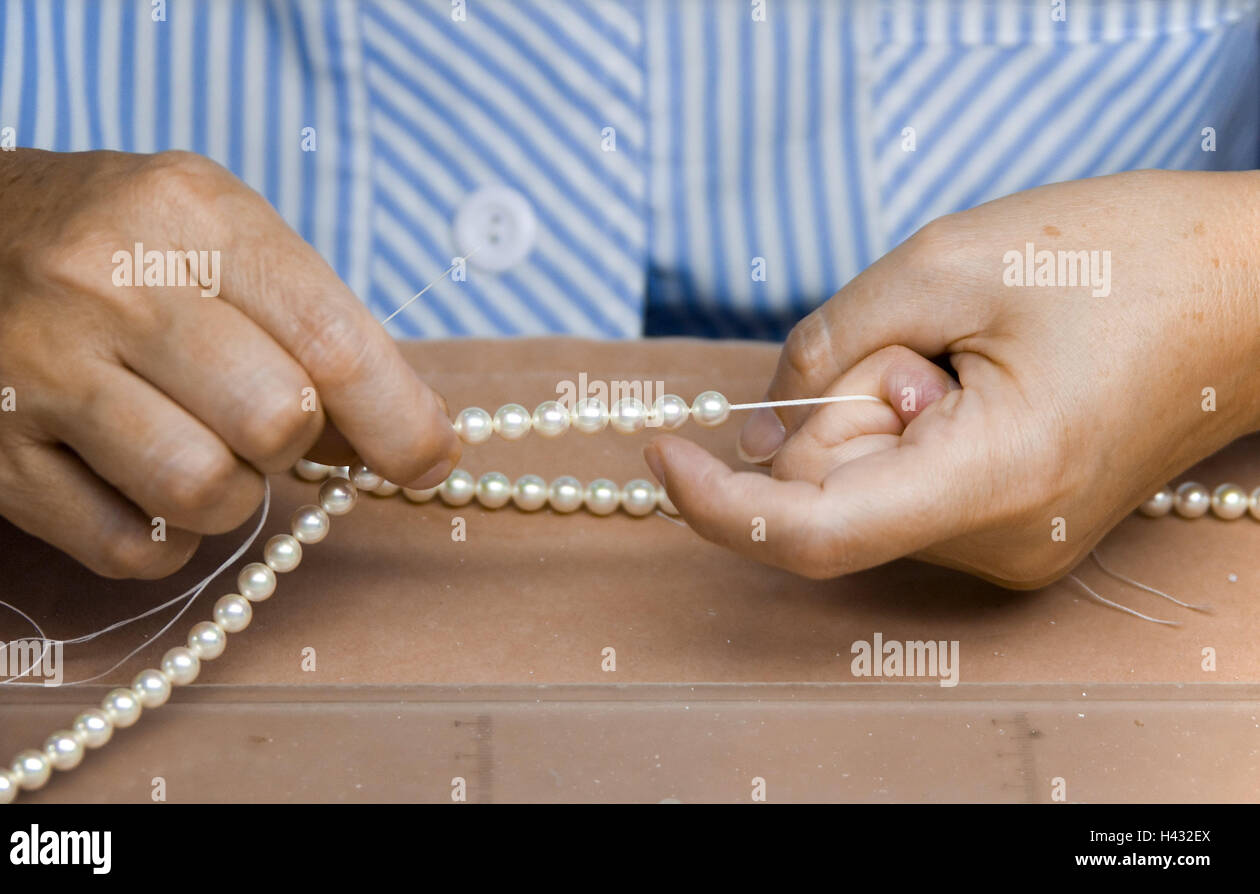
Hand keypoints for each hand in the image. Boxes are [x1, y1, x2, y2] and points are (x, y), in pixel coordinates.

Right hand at [0, 149, 458, 578]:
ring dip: (233, 498)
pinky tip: (150, 489)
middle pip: (276, 423)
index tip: (430, 459)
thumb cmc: (120, 244)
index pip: (333, 341)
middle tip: (267, 422)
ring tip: (206, 452)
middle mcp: (109, 285)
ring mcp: (38, 370)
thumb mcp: (225, 237)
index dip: (402, 420)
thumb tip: (409, 442)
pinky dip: (167, 540)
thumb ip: (317, 327)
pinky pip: (130, 549)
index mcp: (192, 216)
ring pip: (204, 494)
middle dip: (296, 443)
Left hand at [644, 170, 1259, 587]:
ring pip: (864, 486)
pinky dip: (904, 426)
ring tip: (974, 352)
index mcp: (995, 477)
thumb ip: (826, 346)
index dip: (717, 504)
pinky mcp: (1014, 531)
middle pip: (832, 492)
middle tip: (924, 335)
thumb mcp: (946, 262)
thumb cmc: (1121, 258)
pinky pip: (903, 485)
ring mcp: (1013, 548)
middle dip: (837, 403)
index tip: (660, 450)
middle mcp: (1002, 542)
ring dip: (878, 408)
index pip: (810, 537)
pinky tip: (977, 380)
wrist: (1249, 292)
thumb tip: (750, 436)